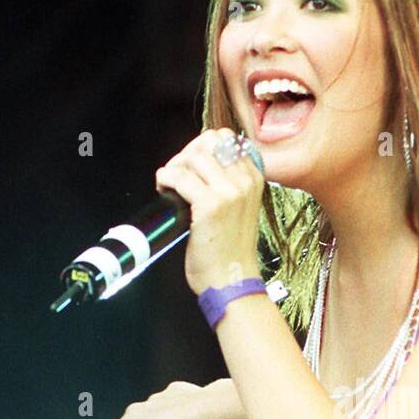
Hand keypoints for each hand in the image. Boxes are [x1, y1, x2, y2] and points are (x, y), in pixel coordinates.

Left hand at [154, 128, 264, 295]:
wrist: (232, 280)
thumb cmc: (231, 249)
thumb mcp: (241, 207)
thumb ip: (229, 182)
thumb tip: (199, 160)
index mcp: (254, 178)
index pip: (225, 138)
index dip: (201, 147)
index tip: (191, 165)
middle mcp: (245, 181)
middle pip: (208, 142)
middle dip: (186, 154)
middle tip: (177, 174)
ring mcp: (229, 192)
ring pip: (193, 156)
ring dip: (174, 167)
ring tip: (170, 185)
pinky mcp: (210, 206)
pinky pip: (179, 176)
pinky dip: (165, 179)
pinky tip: (165, 191)